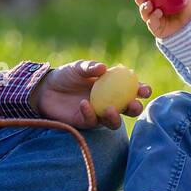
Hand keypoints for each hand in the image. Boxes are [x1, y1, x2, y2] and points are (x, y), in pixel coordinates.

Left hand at [30, 60, 151, 128]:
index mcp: (113, 86)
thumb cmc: (65, 75)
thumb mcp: (77, 67)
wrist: (45, 89)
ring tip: (110, 109)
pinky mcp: (85, 123)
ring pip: (113, 121)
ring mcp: (98, 114)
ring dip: (115, 117)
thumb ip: (90, 67)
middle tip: (133, 105)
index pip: (132, 89)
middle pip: (128, 109)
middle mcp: (109, 102)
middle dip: (135, 108)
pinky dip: (90, 113)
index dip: (142, 90)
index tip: (145, 90)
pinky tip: (84, 104)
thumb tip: (103, 68)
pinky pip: (92, 121)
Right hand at [134, 0, 190, 39]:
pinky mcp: (154, 27)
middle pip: (141, 0)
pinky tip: (158, 12)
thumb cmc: (190, 6)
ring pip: (143, 11)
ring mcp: (152, 17)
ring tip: (150, 4)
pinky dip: (153, 17)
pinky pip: (151, 22)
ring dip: (144, 7)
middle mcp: (152, 6)